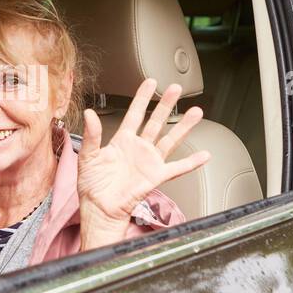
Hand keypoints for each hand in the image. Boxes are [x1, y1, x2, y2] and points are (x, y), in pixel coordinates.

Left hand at [77, 78, 209, 231]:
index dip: (142, 98)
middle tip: (175, 89)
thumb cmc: (92, 187)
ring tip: (196, 112)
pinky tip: (204, 156)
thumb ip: (92, 134)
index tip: (150, 83)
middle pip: (156, 122)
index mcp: (121, 142)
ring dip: (183, 126)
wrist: (100, 209)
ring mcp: (149, 162)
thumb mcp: (88, 156)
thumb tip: (89, 113)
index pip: (134, 114)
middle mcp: (138, 149)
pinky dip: (192, 163)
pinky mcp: (156, 176)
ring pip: (169, 139)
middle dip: (166, 104)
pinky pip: (177, 168)